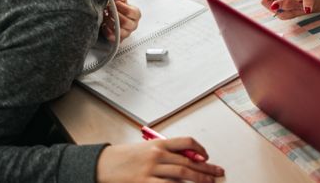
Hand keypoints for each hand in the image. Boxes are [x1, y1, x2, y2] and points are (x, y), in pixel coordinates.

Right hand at [96, 137, 224, 182]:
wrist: (102, 165)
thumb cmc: (124, 157)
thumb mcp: (145, 149)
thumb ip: (164, 152)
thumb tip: (186, 158)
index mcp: (158, 143)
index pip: (186, 142)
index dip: (200, 150)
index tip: (207, 157)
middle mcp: (157, 155)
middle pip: (188, 161)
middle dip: (206, 168)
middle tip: (217, 173)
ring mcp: (151, 170)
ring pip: (182, 174)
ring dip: (199, 179)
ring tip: (209, 182)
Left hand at [101, 0, 140, 41]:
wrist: (110, 13)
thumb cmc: (117, 6)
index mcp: (135, 14)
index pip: (132, 13)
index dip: (122, 7)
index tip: (114, 3)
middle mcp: (133, 25)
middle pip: (126, 22)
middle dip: (115, 15)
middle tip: (107, 9)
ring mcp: (126, 33)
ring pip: (119, 31)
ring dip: (110, 23)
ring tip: (105, 16)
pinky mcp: (118, 39)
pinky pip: (113, 38)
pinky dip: (107, 31)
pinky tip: (104, 25)